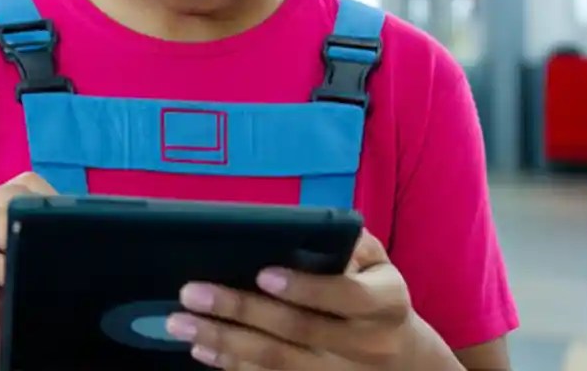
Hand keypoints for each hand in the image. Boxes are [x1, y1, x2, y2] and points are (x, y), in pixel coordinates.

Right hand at [0, 172, 56, 370]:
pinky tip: (13, 279)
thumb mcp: (35, 262)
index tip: (72, 229)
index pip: (25, 184)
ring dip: (13, 235)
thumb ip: (47, 235)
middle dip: (34, 217)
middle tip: (56, 246)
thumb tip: (84, 221)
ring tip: (34, 258)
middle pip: (4, 197)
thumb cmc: (16, 300)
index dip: (50, 201)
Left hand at [167, 231, 422, 369]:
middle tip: (192, 293)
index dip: (304, 287)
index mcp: (386, 303)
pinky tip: (202, 348)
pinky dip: (233, 365)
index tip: (262, 274)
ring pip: (279, 362)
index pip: (346, 296)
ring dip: (225, 342)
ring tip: (181, 323)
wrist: (404, 361)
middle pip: (299, 331)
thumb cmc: (374, 293)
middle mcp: (368, 345)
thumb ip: (347, 244)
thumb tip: (301, 229)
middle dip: (241, 311)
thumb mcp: (377, 263)